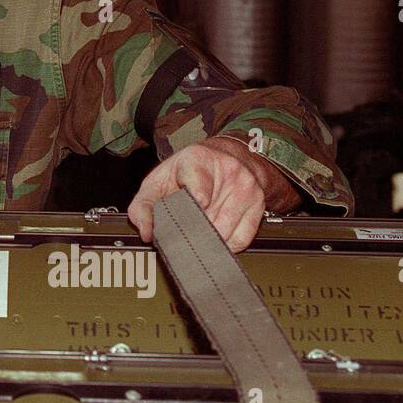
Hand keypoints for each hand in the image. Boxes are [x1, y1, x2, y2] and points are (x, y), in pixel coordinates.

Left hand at [127, 137, 278, 252]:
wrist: (226, 158)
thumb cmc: (187, 172)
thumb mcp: (159, 181)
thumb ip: (143, 207)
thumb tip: (146, 233)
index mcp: (197, 160)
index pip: (199, 183)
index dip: (196, 200)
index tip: (195, 207)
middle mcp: (227, 171)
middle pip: (209, 217)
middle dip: (190, 231)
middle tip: (180, 234)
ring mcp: (246, 188)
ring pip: (224, 232)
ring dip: (207, 240)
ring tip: (196, 232)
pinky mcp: (259, 204)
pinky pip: (240, 240)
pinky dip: (225, 244)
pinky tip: (215, 235)